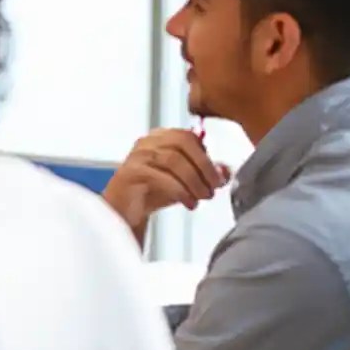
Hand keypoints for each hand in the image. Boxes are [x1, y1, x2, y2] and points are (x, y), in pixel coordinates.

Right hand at [103, 128, 231, 236]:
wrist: (124, 213)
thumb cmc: (152, 193)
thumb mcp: (186, 182)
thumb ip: (206, 174)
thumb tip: (226, 171)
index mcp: (160, 138)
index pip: (188, 136)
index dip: (207, 156)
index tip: (218, 177)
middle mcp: (147, 142)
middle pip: (181, 143)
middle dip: (203, 167)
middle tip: (214, 187)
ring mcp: (137, 156)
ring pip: (172, 160)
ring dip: (194, 181)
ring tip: (203, 197)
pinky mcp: (130, 173)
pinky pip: (160, 176)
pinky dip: (179, 191)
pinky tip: (188, 203)